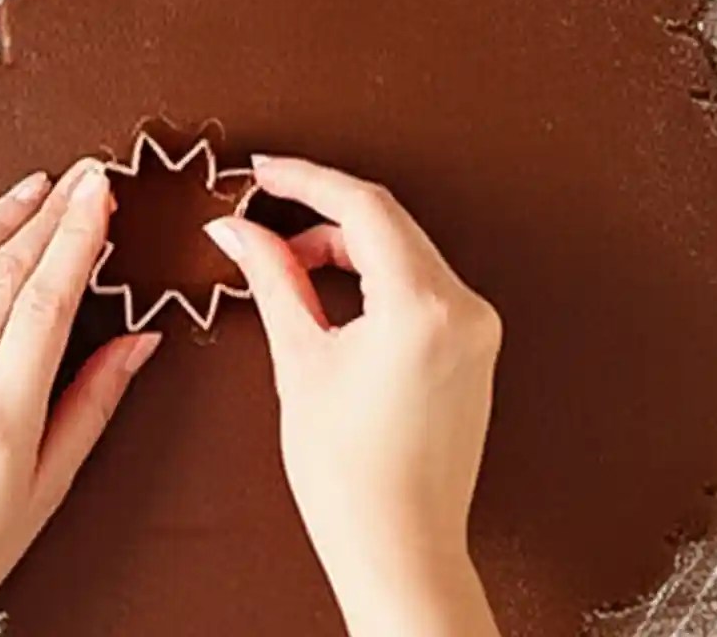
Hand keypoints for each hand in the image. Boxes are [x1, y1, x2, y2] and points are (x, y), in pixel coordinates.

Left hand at [0, 160, 161, 636]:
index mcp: (0, 421)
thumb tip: (138, 342)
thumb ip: (92, 405)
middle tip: (81, 178)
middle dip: (49, 214)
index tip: (101, 196)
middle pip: (3, 275)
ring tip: (32, 187)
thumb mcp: (45, 490)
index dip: (78, 237)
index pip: (48, 302)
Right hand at [204, 156, 501, 636]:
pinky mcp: (474, 347)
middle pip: (388, 223)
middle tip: (264, 225)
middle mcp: (463, 309)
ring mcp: (476, 329)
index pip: (363, 206)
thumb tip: (240, 234)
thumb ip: (274, 280)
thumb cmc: (351, 477)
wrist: (398, 545)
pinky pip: (423, 285)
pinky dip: (375, 276)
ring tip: (292, 268)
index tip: (265, 172)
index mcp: (422, 307)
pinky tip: (334, 293)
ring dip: (348, 246)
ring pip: (405, 251)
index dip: (306, 179)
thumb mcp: (300, 362)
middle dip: (322, 215)